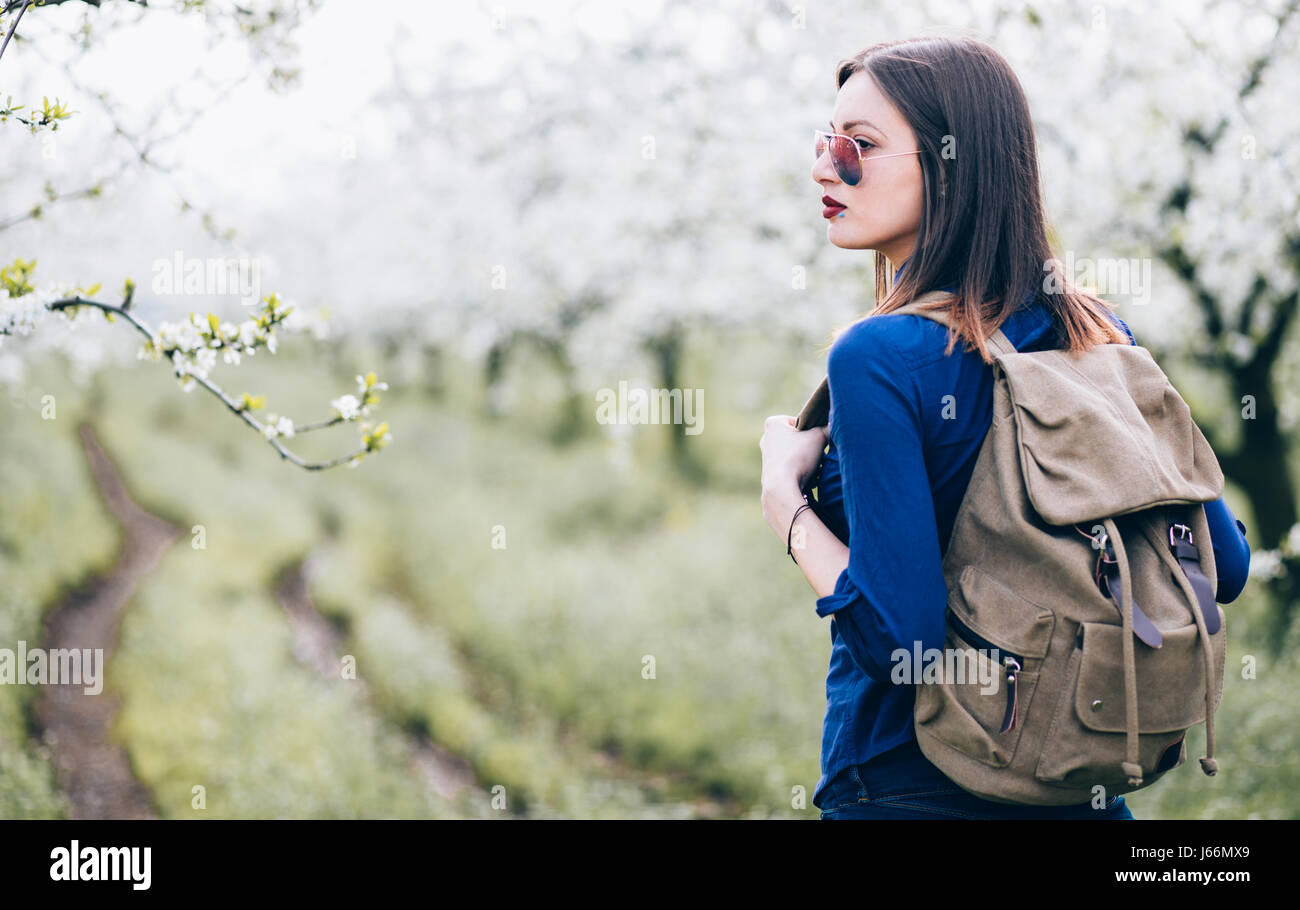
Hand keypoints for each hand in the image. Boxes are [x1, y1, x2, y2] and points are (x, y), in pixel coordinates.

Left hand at [759, 415, 827, 531]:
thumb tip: (833, 427)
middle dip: (811, 448)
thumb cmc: (797, 457)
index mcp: (774, 424)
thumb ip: (828, 428)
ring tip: (815, 468)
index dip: (813, 430)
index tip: (817, 439)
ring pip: (797, 455)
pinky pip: (793, 468)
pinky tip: (809, 478)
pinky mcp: (772, 473)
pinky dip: (802, 472)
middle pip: (799, 439)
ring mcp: (768, 457)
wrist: (782, 488)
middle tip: (818, 455)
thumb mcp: (818, 437)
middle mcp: (767, 439)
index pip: (801, 421)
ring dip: (809, 461)